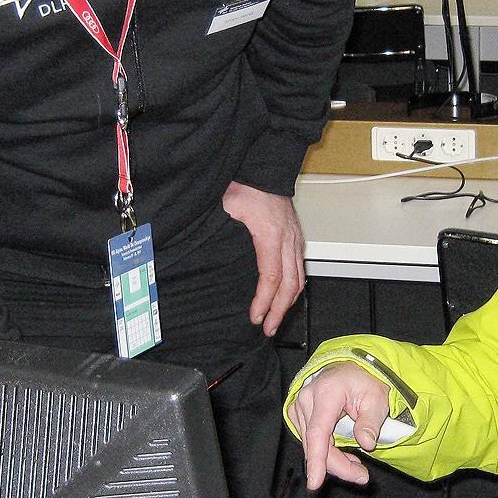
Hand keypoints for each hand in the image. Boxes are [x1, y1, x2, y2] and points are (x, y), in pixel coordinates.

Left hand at [221, 182, 304, 336]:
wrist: (265, 168)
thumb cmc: (247, 184)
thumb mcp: (228, 205)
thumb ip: (218, 230)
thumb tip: (198, 247)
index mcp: (271, 235)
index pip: (271, 277)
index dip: (264, 301)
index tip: (255, 317)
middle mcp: (288, 240)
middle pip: (290, 284)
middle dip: (279, 310)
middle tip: (267, 329)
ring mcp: (295, 239)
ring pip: (299, 278)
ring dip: (288, 302)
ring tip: (276, 319)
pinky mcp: (296, 237)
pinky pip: (299, 268)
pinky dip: (293, 287)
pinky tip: (284, 297)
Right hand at [288, 362, 391, 490]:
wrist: (350, 369)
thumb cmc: (364, 382)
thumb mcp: (378, 398)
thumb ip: (371, 421)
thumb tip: (366, 443)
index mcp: (326, 393)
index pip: (318, 432)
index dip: (317, 460)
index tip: (315, 483)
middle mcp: (307, 399)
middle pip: (316, 445)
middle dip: (338, 466)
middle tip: (362, 476)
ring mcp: (298, 407)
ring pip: (312, 447)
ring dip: (334, 461)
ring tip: (357, 464)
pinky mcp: (297, 414)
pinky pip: (310, 442)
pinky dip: (326, 453)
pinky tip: (343, 453)